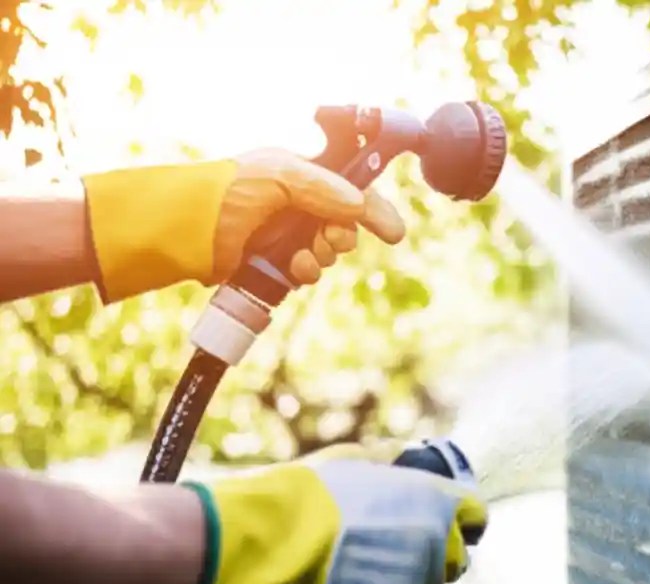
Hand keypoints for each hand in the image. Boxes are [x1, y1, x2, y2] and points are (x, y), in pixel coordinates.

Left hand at [82, 150, 405, 303]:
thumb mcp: (277, 176)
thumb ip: (323, 187)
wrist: (181, 232)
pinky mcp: (274, 261)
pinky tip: (293, 267)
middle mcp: (295, 202)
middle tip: (330, 239)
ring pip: (329, 249)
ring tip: (304, 254)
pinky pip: (308, 270)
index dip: (373, 208)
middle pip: (345, 223)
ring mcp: (284, 232)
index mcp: (298, 173)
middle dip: (344, 235)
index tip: (393, 233)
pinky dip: (306, 271)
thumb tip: (359, 205)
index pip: (350, 187)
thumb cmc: (223, 193)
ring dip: (324, 254)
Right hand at [175, 440, 486, 583]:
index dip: (464, 524)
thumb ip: (391, 463)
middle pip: (456, 562)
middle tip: (397, 556)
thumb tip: (404, 454)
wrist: (278, 539)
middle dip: (435, 561)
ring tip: (363, 576)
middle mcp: (438, 544)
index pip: (477, 517)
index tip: (448, 528)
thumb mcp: (356, 460)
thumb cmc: (311, 493)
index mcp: (438, 501)